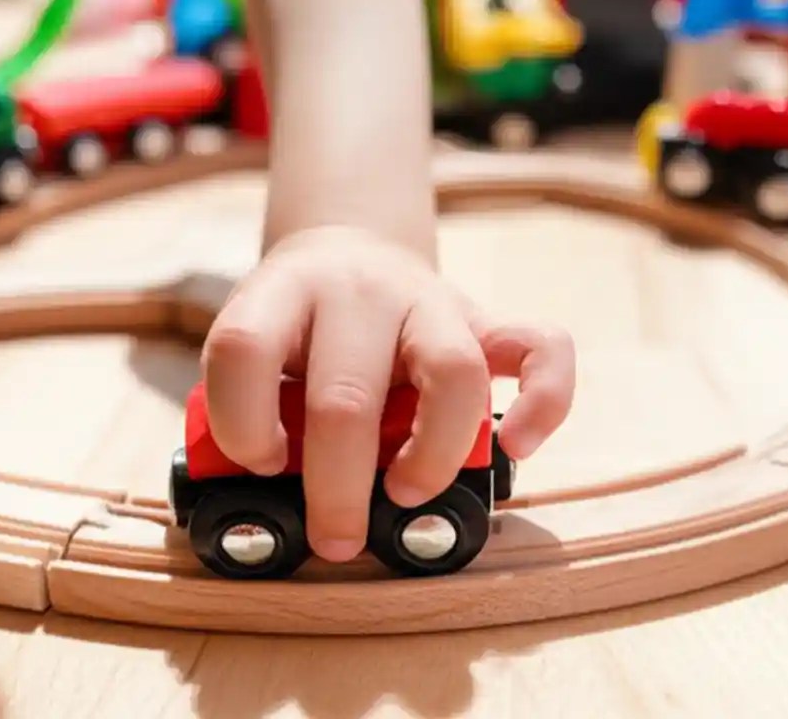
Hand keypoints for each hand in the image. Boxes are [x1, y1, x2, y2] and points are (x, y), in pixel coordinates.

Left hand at [200, 225, 574, 562]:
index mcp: (282, 294)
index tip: (262, 462)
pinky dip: (543, 402)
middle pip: (346, 394)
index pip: (245, 349)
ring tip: (408, 494)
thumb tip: (262, 499)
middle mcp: (358, 291)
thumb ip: (256, 410)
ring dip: (432, 454)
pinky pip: (542, 348)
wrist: (349, 249)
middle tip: (337, 538)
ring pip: (452, 371)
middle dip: (337, 488)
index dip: (244, 423)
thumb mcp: (259, 350)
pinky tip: (516, 444)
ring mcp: (430, 300)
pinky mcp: (486, 319)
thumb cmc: (298, 327)